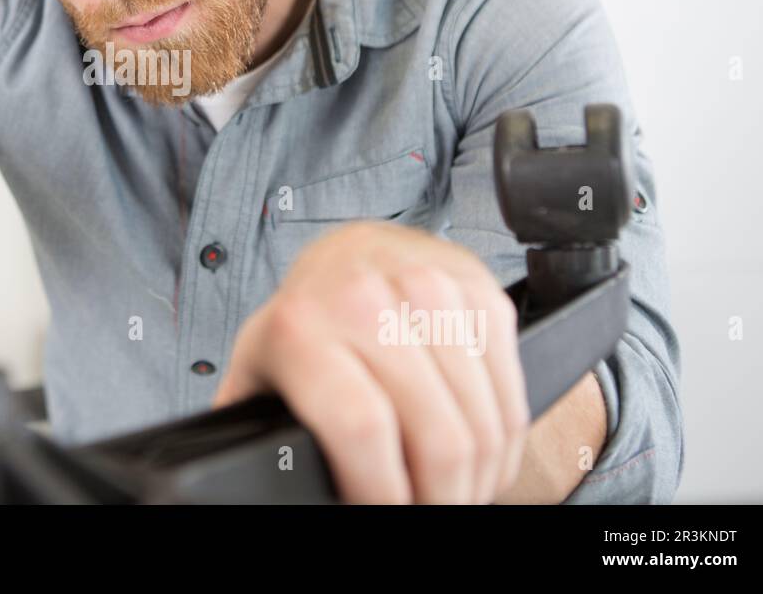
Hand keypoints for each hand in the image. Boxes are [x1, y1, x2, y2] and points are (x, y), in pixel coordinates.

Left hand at [212, 220, 529, 502]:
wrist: (348, 248)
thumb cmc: (306, 317)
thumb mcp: (259, 367)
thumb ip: (252, 422)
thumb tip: (251, 479)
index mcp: (304, 328)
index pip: (362, 429)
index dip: (383, 492)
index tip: (386, 513)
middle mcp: (369, 300)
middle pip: (437, 438)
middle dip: (440, 500)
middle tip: (429, 512)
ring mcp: (433, 289)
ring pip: (482, 424)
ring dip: (478, 478)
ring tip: (455, 493)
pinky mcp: (481, 292)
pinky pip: (511, 392)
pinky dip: (503, 443)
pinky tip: (481, 455)